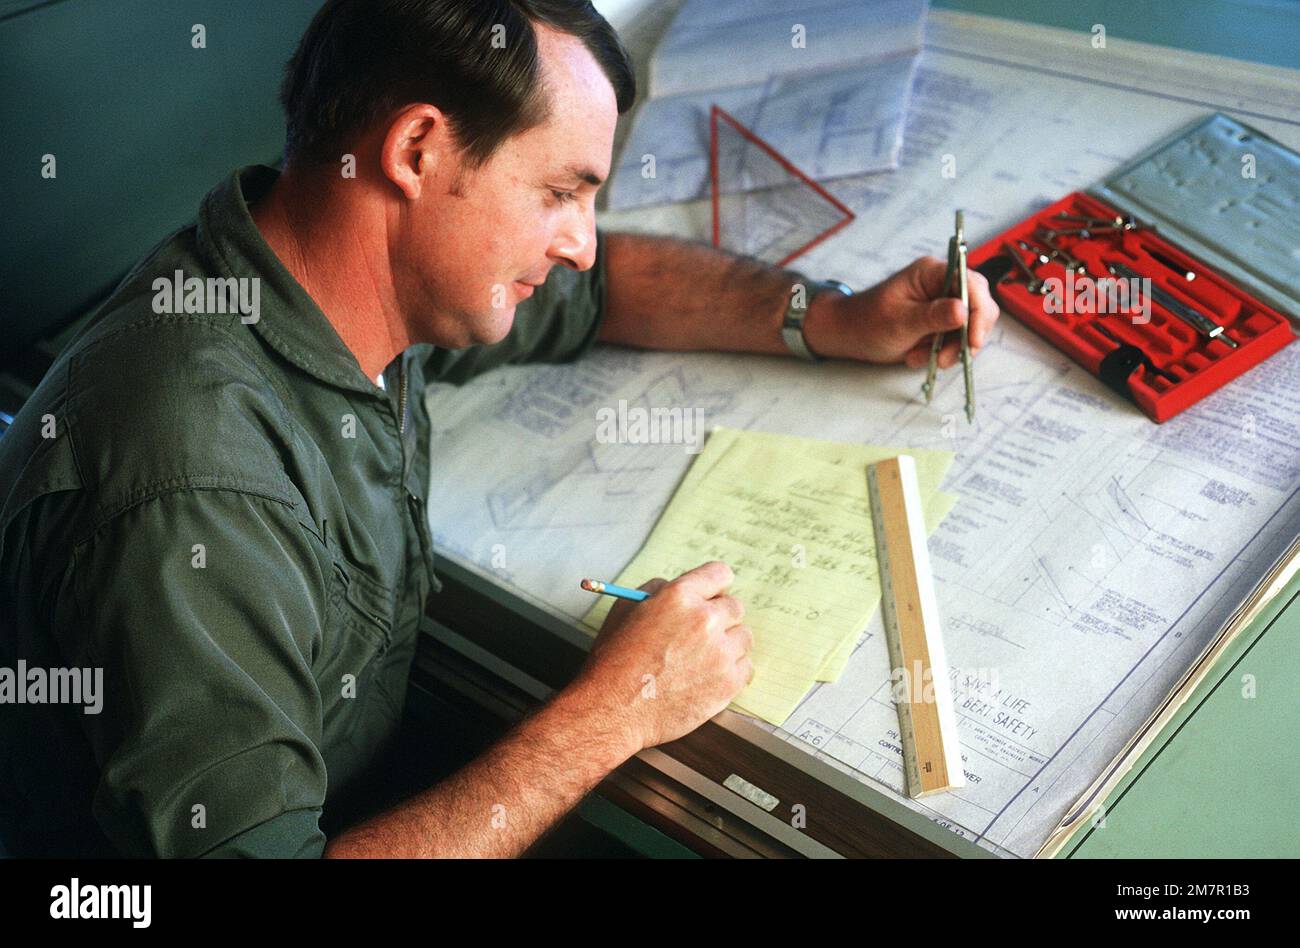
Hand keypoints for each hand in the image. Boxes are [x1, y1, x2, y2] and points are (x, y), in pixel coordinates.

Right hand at [578, 561, 752, 752]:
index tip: (712, 597)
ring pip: (743, 637)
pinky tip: (709, 676)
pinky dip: (731, 671)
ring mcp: (720, 652)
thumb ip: (659, 590)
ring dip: (727, 645)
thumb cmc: (614, 662)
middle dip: (719, 618)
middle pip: (735, 607)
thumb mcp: (626, 609)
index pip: (719, 574)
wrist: (613, 709)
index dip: (714, 586)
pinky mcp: (728, 683)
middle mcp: (704, 620)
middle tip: (700, 635)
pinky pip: (746, 666)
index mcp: (679, 596)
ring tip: (701, 659)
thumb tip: (682, 589)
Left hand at [803, 256, 999, 367]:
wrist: (851, 335)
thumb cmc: (867, 322)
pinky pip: (958, 339)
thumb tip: (963, 311)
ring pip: (971, 326)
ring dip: (953, 349)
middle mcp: (943, 284)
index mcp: (932, 272)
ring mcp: (944, 303)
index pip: (971, 284)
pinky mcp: (942, 322)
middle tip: (949, 358)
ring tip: (923, 359)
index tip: (973, 340)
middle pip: (979, 305)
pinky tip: (918, 357)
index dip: (979, 311)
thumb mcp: (899, 321)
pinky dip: (944, 353)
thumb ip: (932, 316)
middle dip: (968, 335)